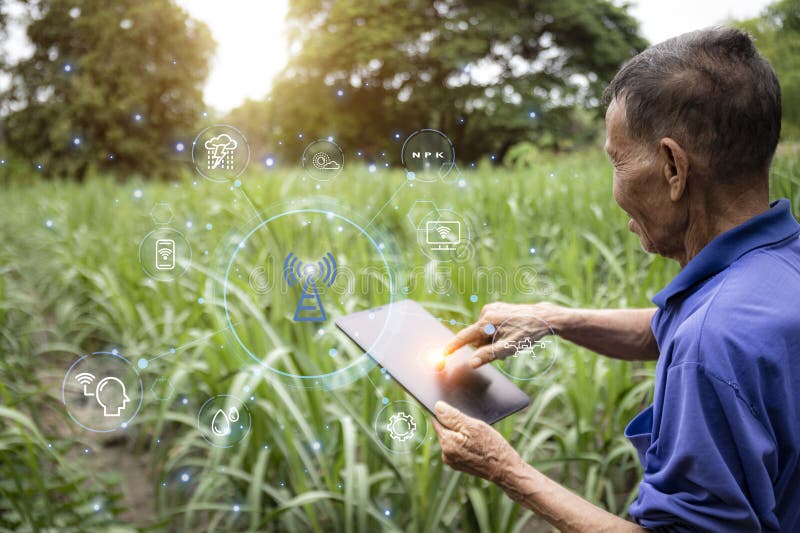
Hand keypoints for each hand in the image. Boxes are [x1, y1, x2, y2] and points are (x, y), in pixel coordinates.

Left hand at [431, 401, 520, 483]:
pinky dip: (463, 441)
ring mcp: (451, 461)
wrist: (505, 470)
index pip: (436, 420)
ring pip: (450, 438)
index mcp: (447, 443)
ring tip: (475, 433)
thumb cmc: (492, 447)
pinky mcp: (458, 464)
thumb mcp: (475, 426)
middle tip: (470, 422)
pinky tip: (475, 442)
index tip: (453, 408)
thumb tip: (437, 407)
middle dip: (453, 423)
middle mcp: (445, 454)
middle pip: (443, 429)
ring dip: (458, 432)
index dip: (444, 411)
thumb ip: (453, 417)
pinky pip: (456, 447)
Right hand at [445, 301, 565, 367]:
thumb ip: (488, 355)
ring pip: (483, 331)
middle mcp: (486, 312)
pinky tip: (509, 331)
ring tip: (509, 338)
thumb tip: (472, 363)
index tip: (442, 353)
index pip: (464, 337)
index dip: (452, 346)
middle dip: (485, 345)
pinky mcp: (497, 307)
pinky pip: (489, 324)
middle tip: (503, 349)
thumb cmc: (527, 333)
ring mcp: (491, 308)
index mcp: (486, 322)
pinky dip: (495, 331)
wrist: (543, 318)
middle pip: (476, 337)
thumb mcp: (509, 348)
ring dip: (492, 339)